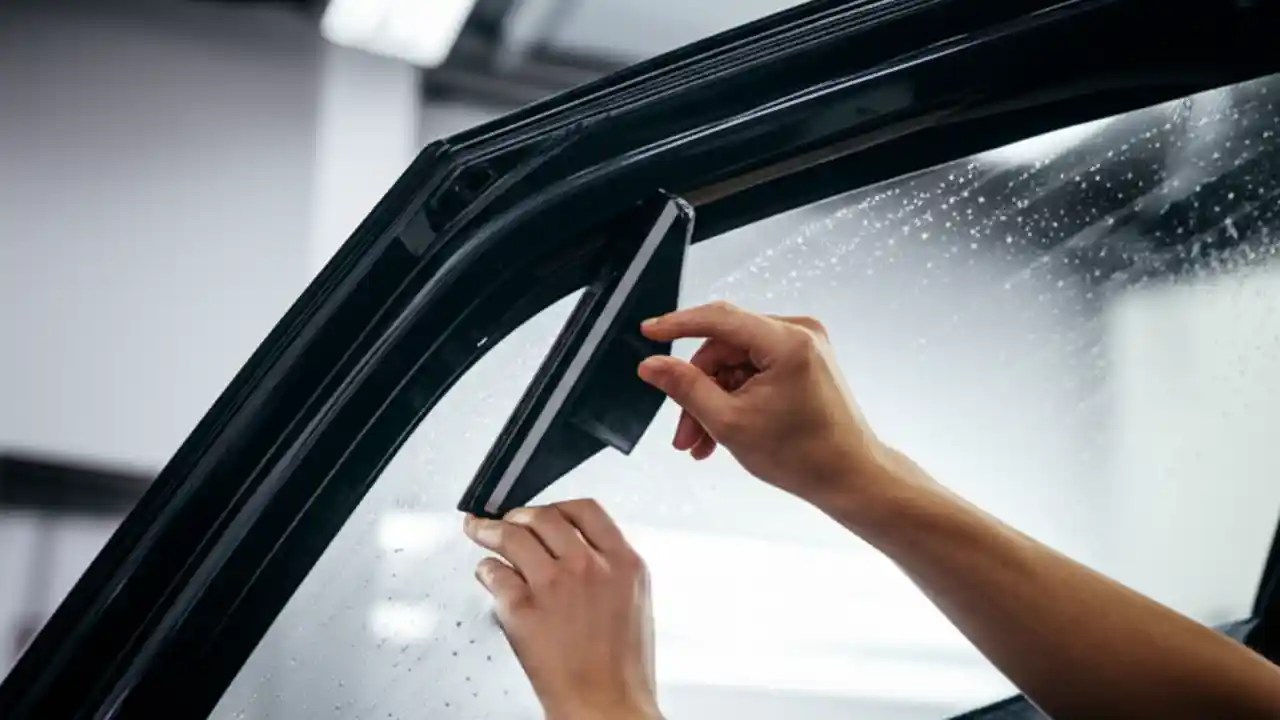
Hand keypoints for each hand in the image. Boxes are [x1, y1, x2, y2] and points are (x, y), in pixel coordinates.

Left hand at [464, 500, 660, 719]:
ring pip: (513, 536)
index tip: (546, 511)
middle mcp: (588, 567)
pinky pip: (494, 573)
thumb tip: (580, 553)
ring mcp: (553, 585)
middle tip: (508, 520)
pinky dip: (486, 569)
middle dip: (520, 515)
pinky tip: (486, 571)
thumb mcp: (634, 603)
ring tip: (480, 531)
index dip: (558, 507)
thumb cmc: (622, 669)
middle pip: (545, 517)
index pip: (586, 511)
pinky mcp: (522, 608)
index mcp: (623, 563)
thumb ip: (610, 570)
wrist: (607, 706)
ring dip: (490, 530)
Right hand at [638, 301, 912, 511]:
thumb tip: (651, 365)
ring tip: (700, 443)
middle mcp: (799, 333)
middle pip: (725, 347)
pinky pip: (754, 370)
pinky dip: (735, 398)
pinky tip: (720, 432)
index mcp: (786, 341)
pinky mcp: (804, 361)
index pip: (718, 318)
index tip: (648, 332)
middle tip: (682, 434)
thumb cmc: (802, 456)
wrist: (851, 478)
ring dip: (713, 400)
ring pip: (736, 363)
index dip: (677, 324)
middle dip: (698, 389)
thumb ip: (685, 388)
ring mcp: (804, 346)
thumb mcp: (729, 422)